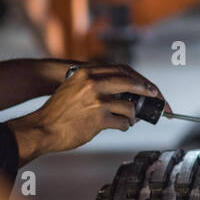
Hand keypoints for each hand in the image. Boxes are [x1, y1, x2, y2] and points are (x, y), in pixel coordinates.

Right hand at [10, 64, 166, 162]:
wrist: (42, 128)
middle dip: (147, 92)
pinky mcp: (98, 119)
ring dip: (132, 115)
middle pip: (130, 83)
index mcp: (87, 73)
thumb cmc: (58, 111)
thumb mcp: (73, 87)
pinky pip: (122, 122)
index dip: (139, 80)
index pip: (121, 71)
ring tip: (130, 120)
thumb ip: (94, 84)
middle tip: (157, 100)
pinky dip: (125, 126)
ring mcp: (97, 101)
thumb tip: (120, 91)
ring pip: (128, 105)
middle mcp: (93, 83)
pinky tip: (122, 127)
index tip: (149, 87)